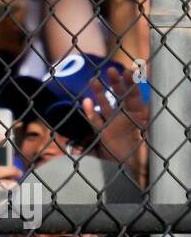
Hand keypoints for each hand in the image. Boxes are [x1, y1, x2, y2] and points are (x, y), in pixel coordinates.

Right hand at [83, 64, 147, 182]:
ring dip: (99, 93)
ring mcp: (113, 123)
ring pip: (105, 104)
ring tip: (92, 80)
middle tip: (110, 70)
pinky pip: (95, 121)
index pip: (134, 96)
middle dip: (115, 83)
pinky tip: (85, 102)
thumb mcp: (151, 134)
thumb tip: (149, 110)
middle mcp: (125, 115)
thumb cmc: (147, 150)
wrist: (137, 166)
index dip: (131, 84)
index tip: (129, 71)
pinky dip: (90, 112)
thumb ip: (148, 123)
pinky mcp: (103, 133)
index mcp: (139, 114)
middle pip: (119, 95)